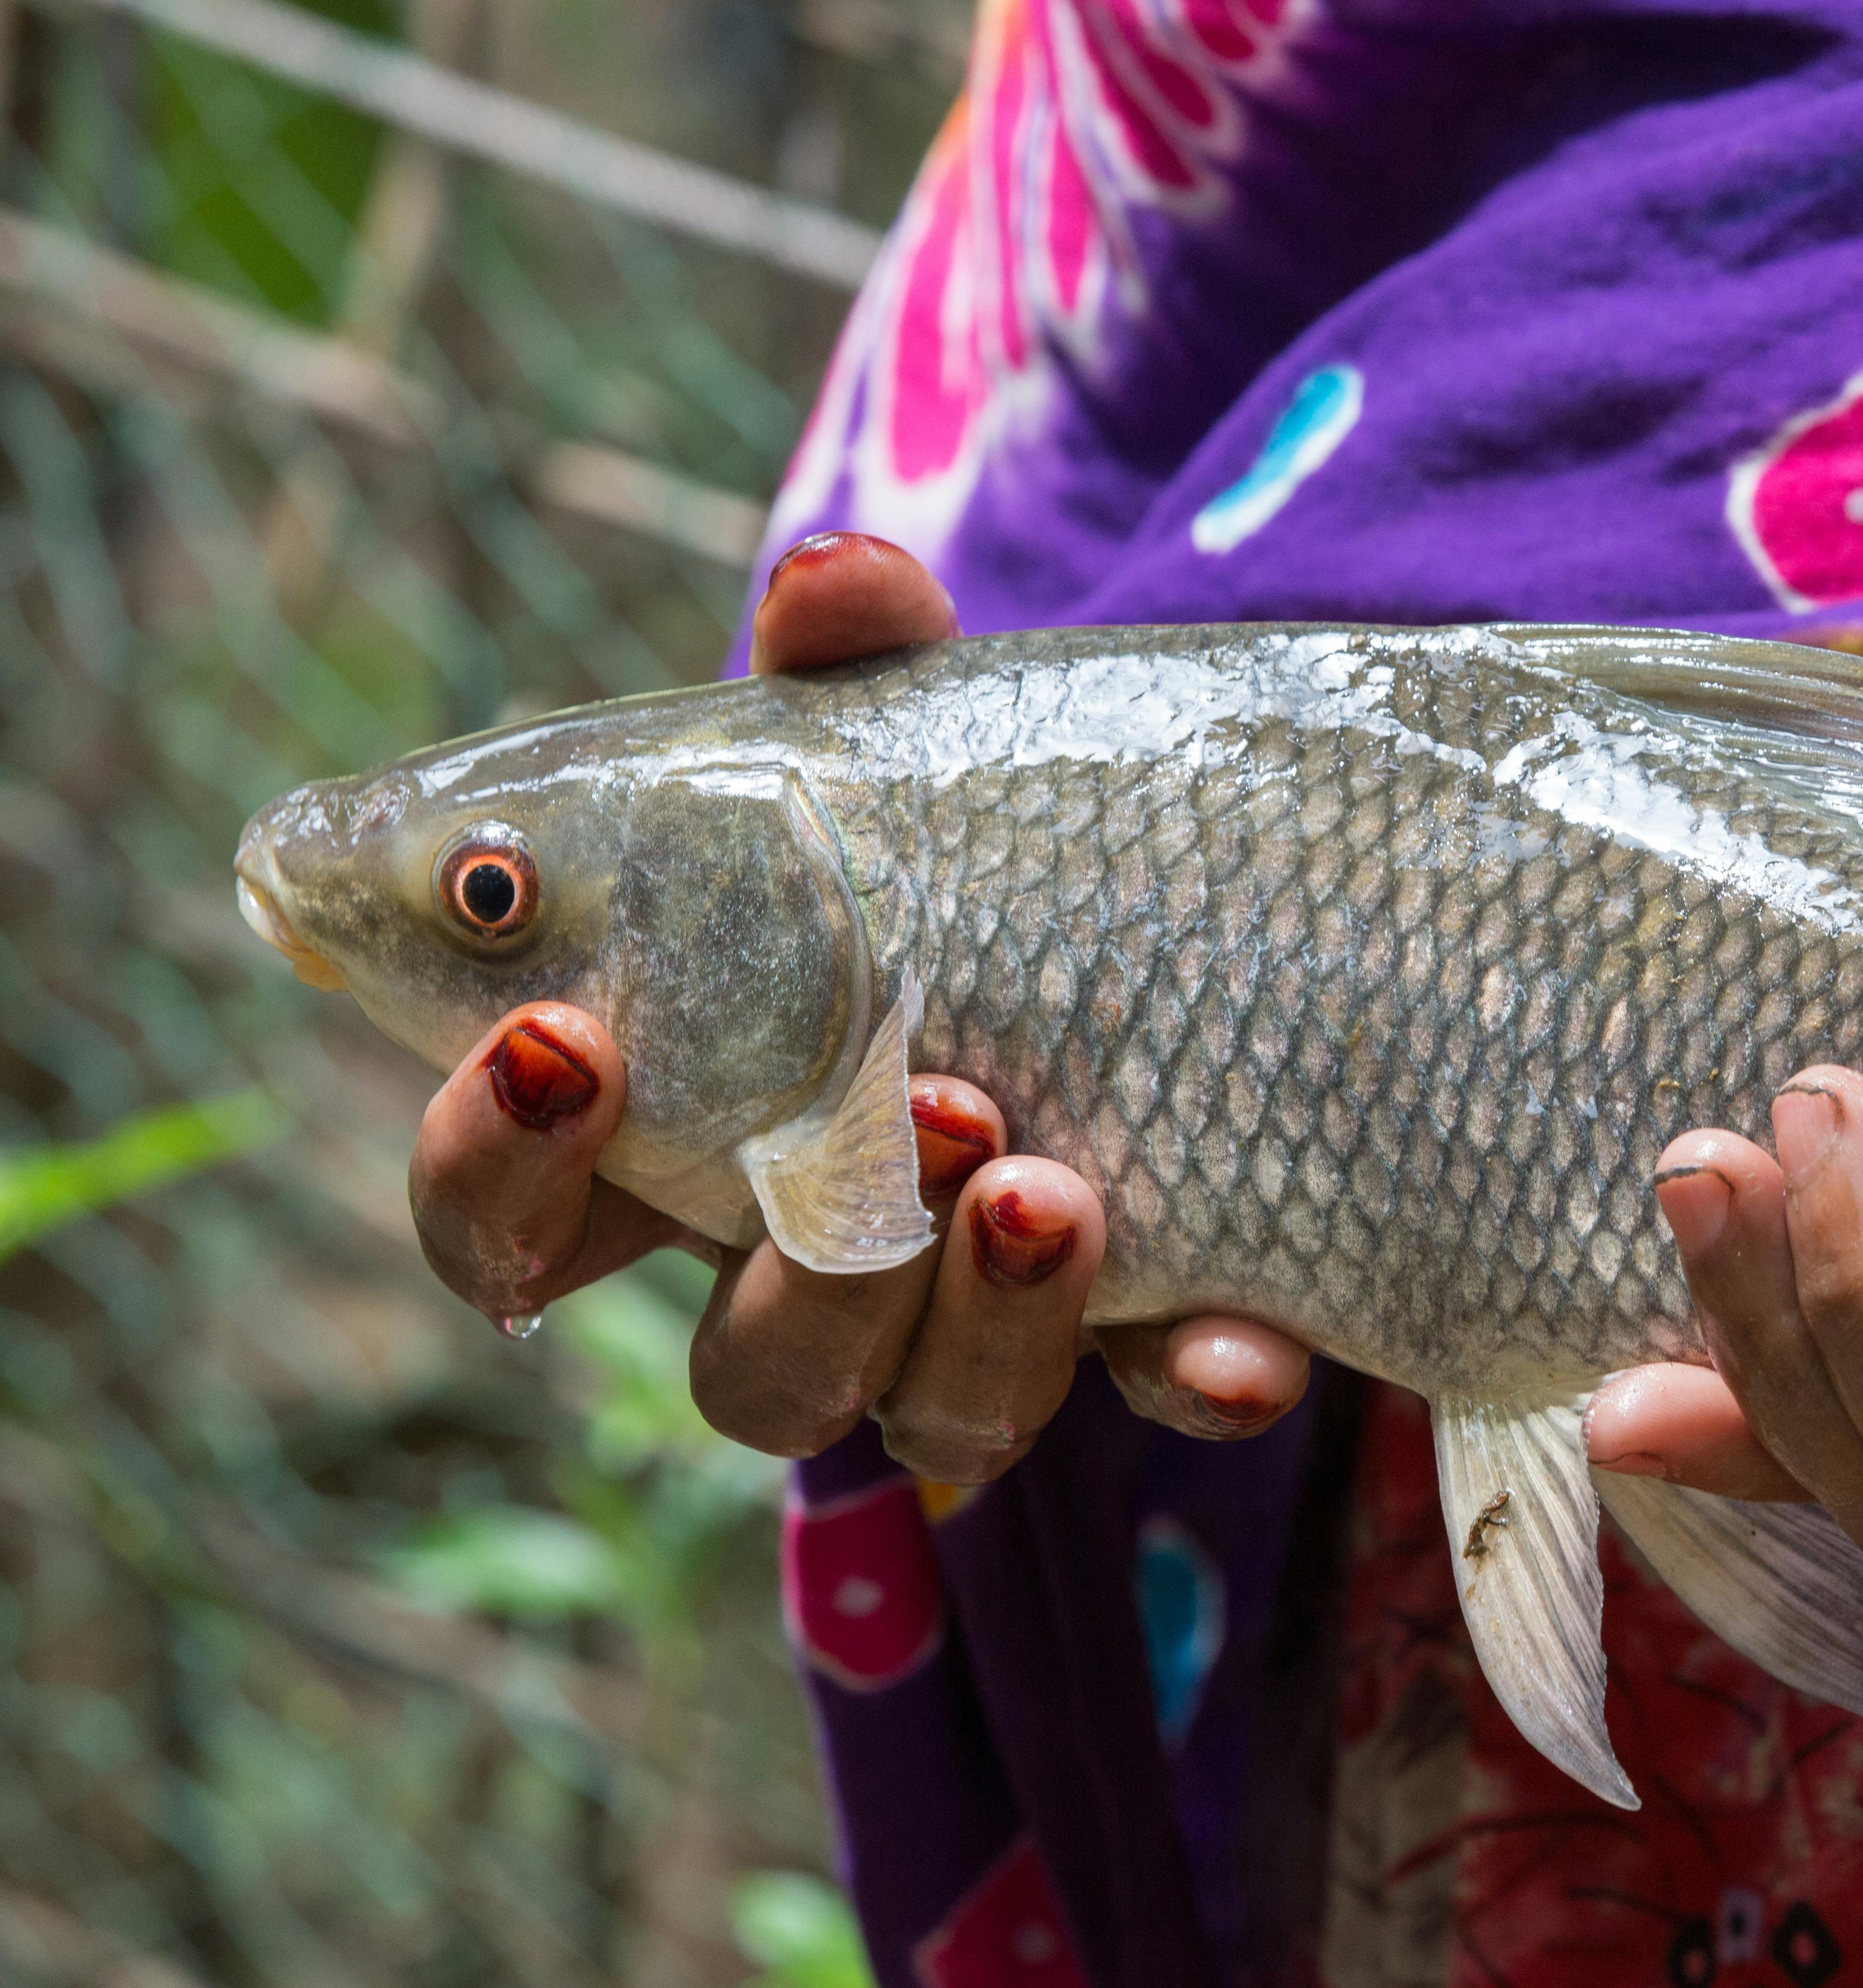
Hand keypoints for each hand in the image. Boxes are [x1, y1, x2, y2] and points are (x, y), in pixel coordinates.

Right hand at [405, 534, 1309, 1482]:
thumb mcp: (927, 748)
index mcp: (693, 1133)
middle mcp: (820, 1260)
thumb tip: (837, 575)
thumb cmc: (984, 839)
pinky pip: (1160, 1402)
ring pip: (923, 1412)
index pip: (513, 1219)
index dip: (491, 1166)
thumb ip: (864, 672)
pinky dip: (1198, 1375)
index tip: (556, 1037)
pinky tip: (1246, 1342)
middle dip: (798, 1281)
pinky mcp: (1154, 1332)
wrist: (1224, 901)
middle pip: (737, 1374)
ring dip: (981, 1321)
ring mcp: (983, 1319)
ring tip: (1047, 1180)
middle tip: (909, 1107)